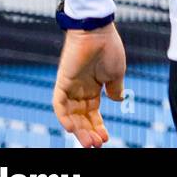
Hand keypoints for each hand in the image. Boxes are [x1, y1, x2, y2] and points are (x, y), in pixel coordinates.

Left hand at [52, 24, 125, 147]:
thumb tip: (117, 101)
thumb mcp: (116, 72)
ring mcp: (70, 87)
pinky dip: (63, 117)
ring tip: (89, 142)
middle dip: (89, 132)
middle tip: (96, 145)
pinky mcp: (62, 82)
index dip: (98, 127)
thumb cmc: (109, 47)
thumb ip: (115, 88)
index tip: (105, 138)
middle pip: (81, 118)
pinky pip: (59, 104)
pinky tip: (71, 128)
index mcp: (94, 88)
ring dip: (79, 130)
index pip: (93, 113)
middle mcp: (80, 90)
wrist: (97, 31)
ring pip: (71, 115)